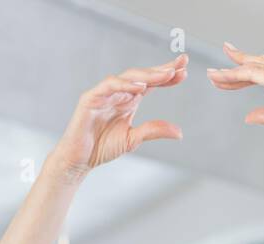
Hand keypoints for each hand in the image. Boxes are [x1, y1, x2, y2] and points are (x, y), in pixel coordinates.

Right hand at [51, 56, 185, 175]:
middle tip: (181, 64)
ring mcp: (104, 94)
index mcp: (129, 100)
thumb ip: (153, 131)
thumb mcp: (133, 139)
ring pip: (128, 77)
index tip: (184, 71)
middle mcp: (118, 93)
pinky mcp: (91, 98)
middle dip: (161, 69)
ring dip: (148, 75)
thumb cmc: (102, 147)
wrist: (79, 159)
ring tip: (166, 74)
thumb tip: (180, 133)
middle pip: (142, 75)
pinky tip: (141, 87)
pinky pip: (109, 86)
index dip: (167, 76)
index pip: (151, 83)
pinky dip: (124, 84)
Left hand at [208, 43, 263, 147]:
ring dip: (230, 72)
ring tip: (213, 76)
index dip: (247, 68)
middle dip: (238, 59)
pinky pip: (251, 73)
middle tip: (223, 55)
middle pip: (258, 62)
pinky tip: (222, 80)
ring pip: (251, 67)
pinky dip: (235, 75)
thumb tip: (249, 116)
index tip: (234, 64)